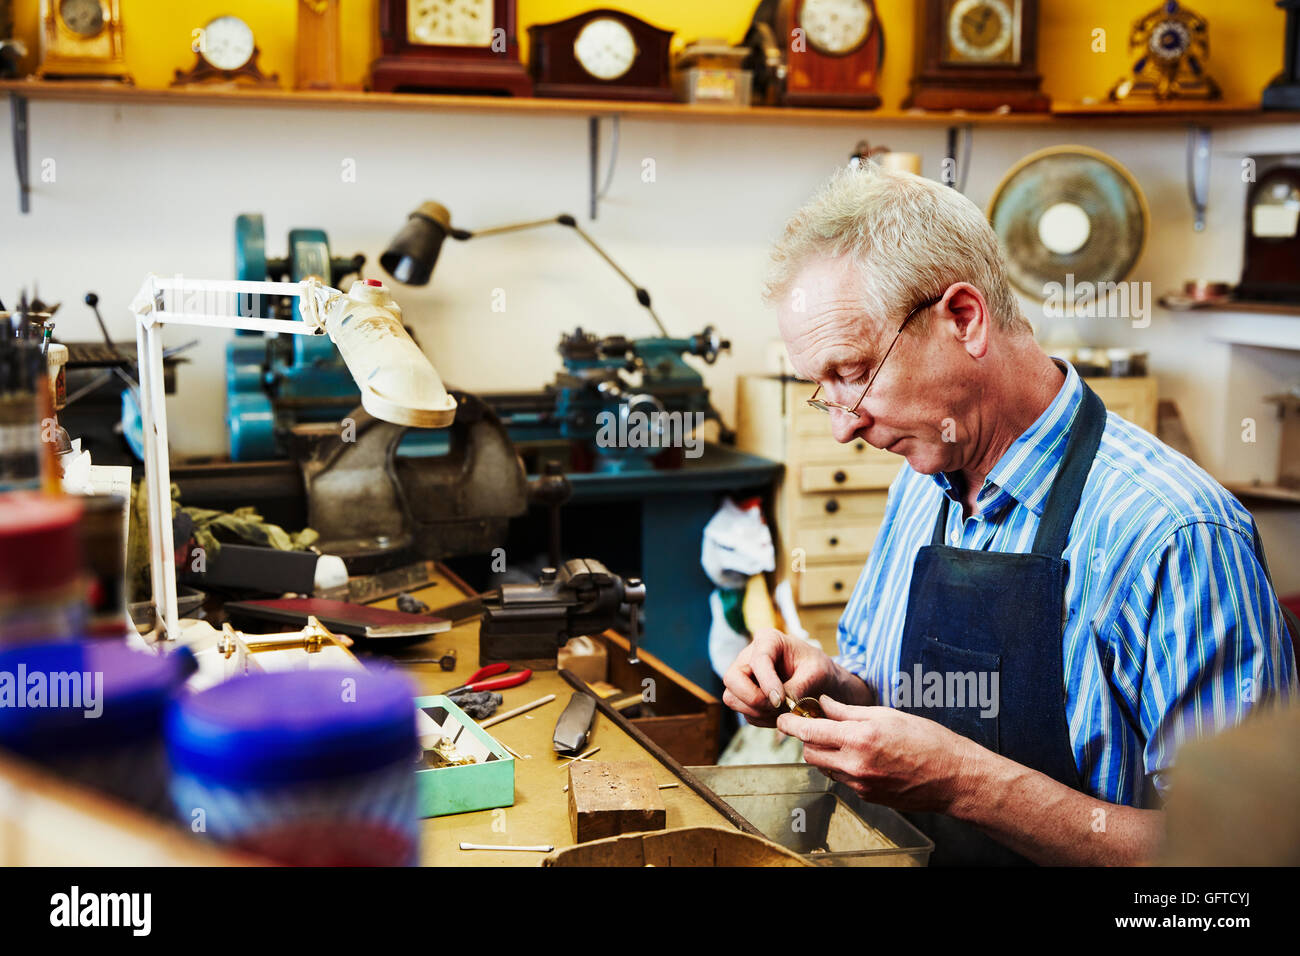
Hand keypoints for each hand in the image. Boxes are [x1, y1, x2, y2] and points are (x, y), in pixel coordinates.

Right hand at [721, 628, 837, 727]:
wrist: (819, 681)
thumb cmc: (818, 669)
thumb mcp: (817, 673)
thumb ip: (799, 686)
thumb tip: (781, 705)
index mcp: (768, 640)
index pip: (758, 660)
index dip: (767, 682)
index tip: (780, 700)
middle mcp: (749, 657)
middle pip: (732, 679)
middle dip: (754, 698)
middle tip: (778, 706)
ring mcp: (743, 678)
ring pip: (732, 699)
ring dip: (758, 712)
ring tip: (784, 711)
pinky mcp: (745, 697)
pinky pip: (745, 713)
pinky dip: (763, 719)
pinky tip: (781, 714)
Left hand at [776, 696, 979, 812]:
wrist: (953, 777)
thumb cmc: (927, 740)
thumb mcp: (887, 714)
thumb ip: (849, 711)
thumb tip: (823, 704)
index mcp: (860, 738)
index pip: (810, 732)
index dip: (792, 724)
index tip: (783, 718)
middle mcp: (856, 765)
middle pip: (810, 753)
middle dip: (808, 739)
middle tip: (818, 726)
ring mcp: (861, 785)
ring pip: (825, 768)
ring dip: (825, 754)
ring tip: (844, 741)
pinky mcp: (867, 798)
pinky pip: (843, 780)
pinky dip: (843, 767)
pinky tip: (862, 757)